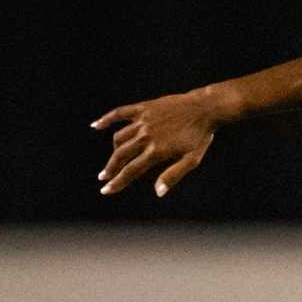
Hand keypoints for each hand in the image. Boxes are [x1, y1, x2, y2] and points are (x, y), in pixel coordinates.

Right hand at [91, 89, 223, 196]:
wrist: (205, 109)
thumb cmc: (200, 137)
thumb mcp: (192, 160)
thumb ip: (173, 175)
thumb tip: (158, 193)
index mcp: (157, 151)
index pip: (131, 170)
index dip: (117, 182)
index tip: (106, 190)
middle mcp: (146, 136)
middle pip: (121, 155)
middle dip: (110, 169)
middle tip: (103, 178)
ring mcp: (143, 121)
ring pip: (119, 137)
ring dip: (114, 150)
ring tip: (114, 159)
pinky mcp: (143, 108)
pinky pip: (119, 113)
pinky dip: (107, 119)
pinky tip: (95, 126)